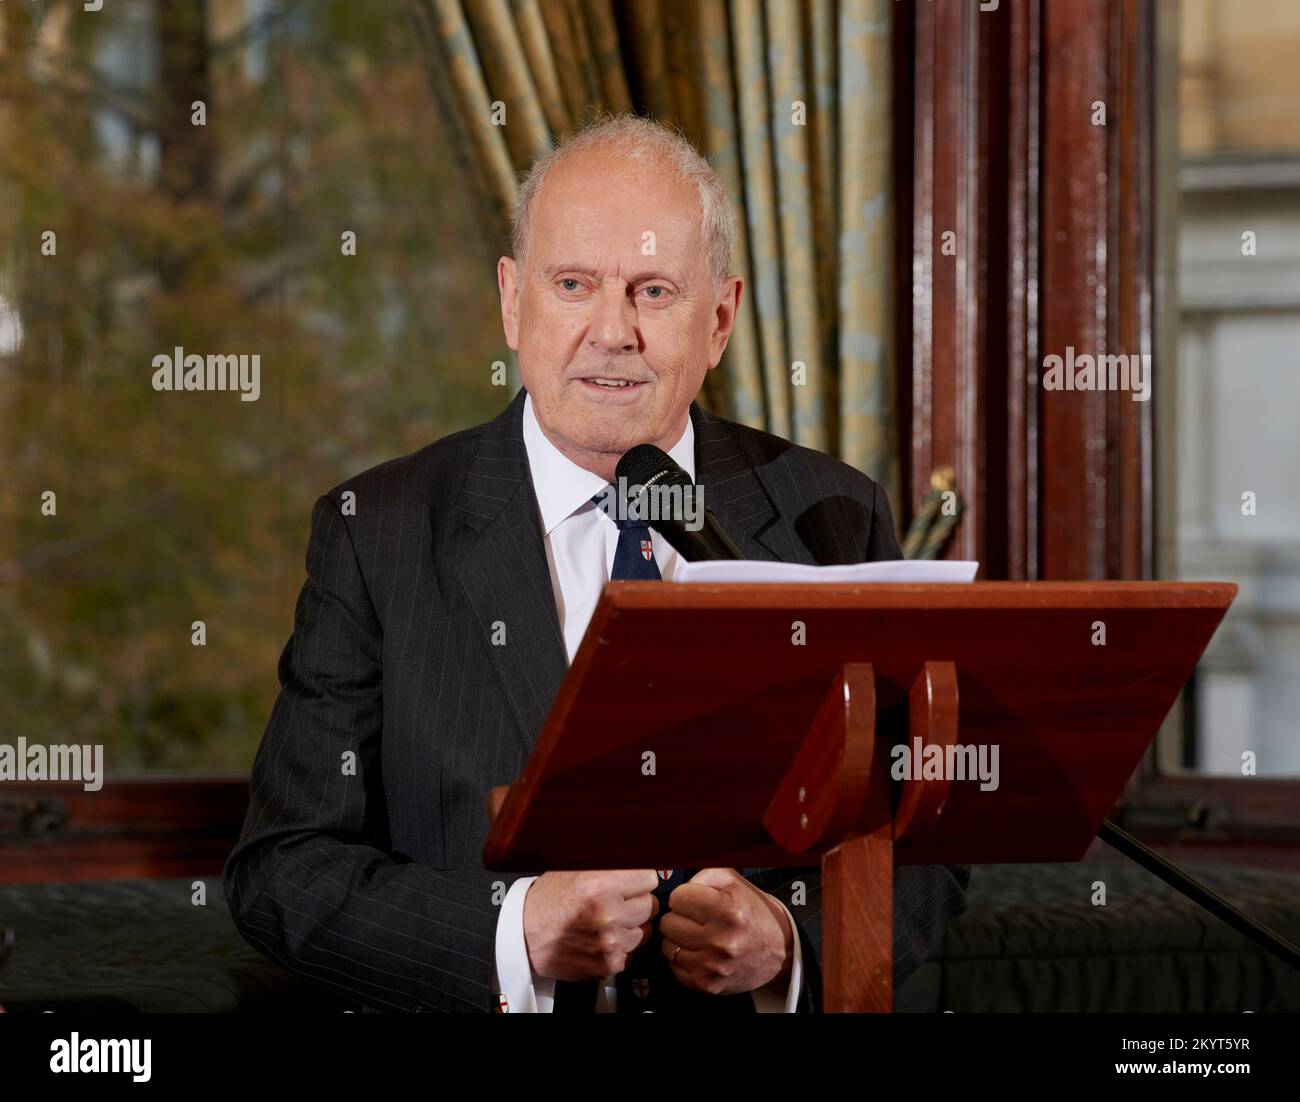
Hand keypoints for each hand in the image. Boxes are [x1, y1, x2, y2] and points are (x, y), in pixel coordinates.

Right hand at [523, 870, 658, 981]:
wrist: (522, 936)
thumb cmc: (549, 900)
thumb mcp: (576, 869)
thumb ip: (610, 864)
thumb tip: (641, 854)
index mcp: (600, 885)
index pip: (650, 878)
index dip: (638, 880)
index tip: (629, 883)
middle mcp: (607, 914)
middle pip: (650, 905)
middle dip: (635, 903)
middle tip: (615, 902)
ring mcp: (609, 943)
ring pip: (644, 930)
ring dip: (630, 926)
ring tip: (606, 922)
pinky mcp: (608, 964)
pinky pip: (632, 952)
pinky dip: (621, 946)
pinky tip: (602, 938)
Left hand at [659, 868, 792, 995]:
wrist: (780, 948)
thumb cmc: (753, 912)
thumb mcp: (734, 882)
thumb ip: (703, 876)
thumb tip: (678, 887)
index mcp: (727, 911)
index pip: (677, 898)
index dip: (684, 896)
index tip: (694, 900)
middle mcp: (721, 940)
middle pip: (668, 923)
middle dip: (679, 917)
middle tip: (696, 919)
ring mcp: (713, 966)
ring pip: (668, 947)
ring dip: (679, 940)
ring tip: (697, 935)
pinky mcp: (708, 985)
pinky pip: (675, 968)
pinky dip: (682, 960)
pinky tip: (698, 953)